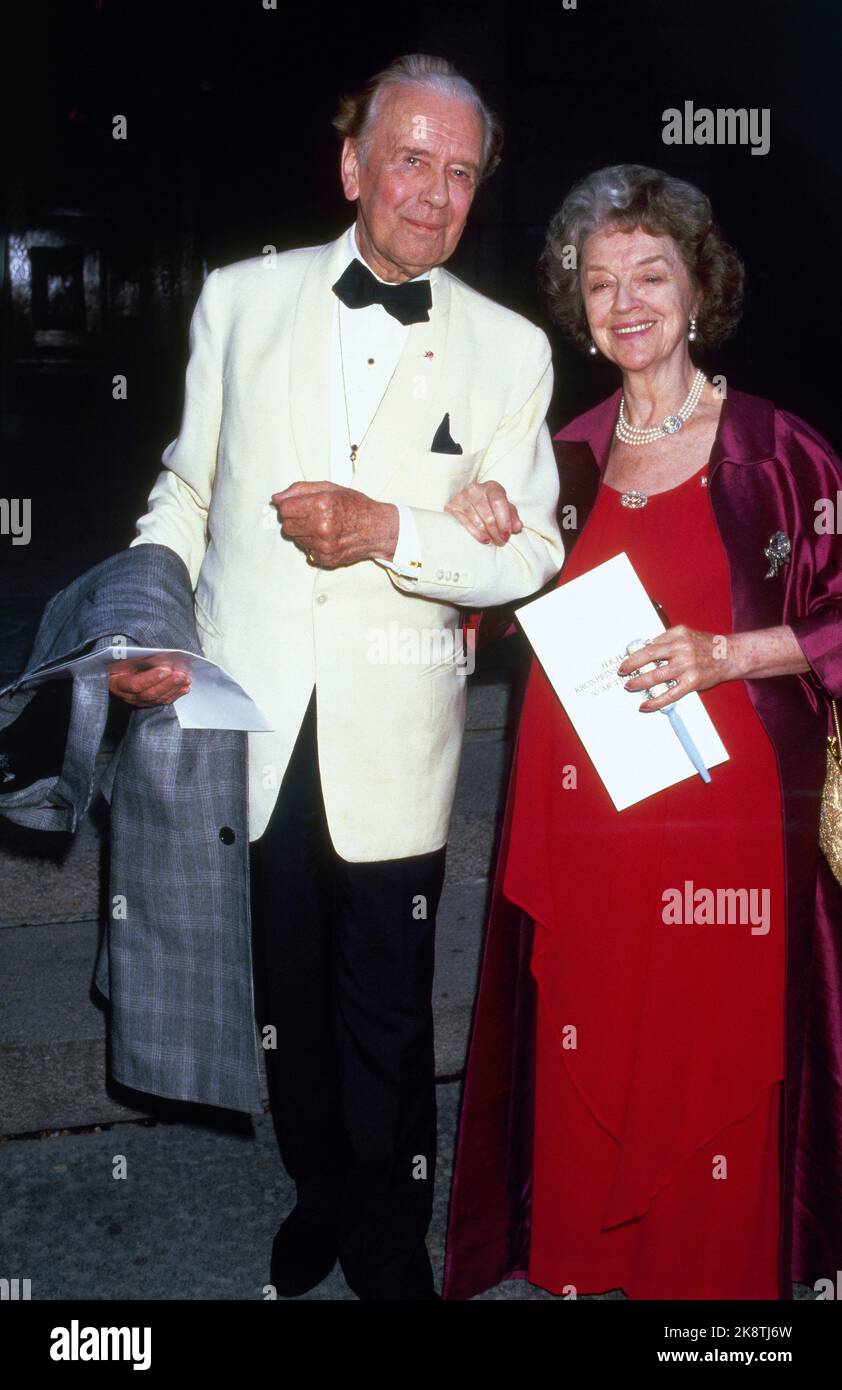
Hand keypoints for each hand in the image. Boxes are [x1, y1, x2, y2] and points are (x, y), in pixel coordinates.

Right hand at [108, 664, 190, 706]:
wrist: (110, 674)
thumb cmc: (116, 663)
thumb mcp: (119, 658)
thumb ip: (133, 657)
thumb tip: (155, 656)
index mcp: (117, 683)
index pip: (135, 684)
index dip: (151, 678)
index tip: (166, 670)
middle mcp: (127, 696)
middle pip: (150, 694)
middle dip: (168, 684)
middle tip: (182, 675)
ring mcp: (137, 701)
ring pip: (158, 699)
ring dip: (174, 689)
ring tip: (186, 680)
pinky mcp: (146, 703)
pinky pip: (162, 701)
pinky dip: (175, 694)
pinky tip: (184, 688)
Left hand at [271, 481, 397, 567]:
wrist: (377, 530)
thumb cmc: (356, 507)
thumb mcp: (330, 488)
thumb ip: (300, 490)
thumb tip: (277, 498)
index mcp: (322, 504)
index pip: (285, 509)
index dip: (289, 506)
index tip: (298, 505)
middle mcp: (322, 526)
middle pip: (286, 526)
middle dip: (294, 520)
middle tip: (310, 515)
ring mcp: (324, 545)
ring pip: (295, 540)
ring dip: (303, 533)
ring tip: (321, 526)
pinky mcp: (325, 558)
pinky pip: (306, 551)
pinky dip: (313, 544)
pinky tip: (327, 537)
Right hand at [445, 480, 521, 544]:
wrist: (470, 502)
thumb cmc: (491, 506)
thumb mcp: (504, 508)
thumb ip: (513, 517)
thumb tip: (518, 527)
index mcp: (491, 487)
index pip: (498, 503)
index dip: (504, 521)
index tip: (507, 534)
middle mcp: (475, 489)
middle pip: (488, 515)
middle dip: (497, 532)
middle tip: (502, 542)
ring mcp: (462, 497)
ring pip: (478, 521)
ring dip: (488, 535)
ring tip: (494, 542)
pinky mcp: (452, 507)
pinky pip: (465, 524)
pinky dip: (476, 534)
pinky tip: (484, 540)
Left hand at [617, 625, 733, 710]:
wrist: (730, 655)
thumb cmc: (707, 646)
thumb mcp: (686, 635)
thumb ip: (667, 641)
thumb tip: (646, 650)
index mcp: (678, 635)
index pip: (651, 644)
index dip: (635, 653)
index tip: (626, 660)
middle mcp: (682, 649)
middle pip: (649, 656)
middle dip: (631, 665)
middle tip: (622, 671)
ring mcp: (687, 666)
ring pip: (657, 675)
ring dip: (639, 682)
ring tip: (630, 686)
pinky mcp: (692, 682)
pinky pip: (670, 694)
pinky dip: (655, 701)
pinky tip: (646, 705)